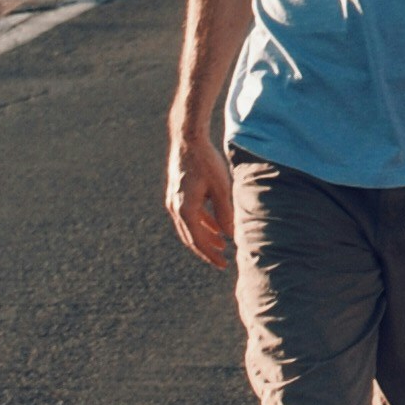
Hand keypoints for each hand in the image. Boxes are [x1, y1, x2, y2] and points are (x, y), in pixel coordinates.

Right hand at [166, 129, 236, 268]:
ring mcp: (174, 201)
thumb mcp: (221, 187)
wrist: (187, 140)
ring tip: (221, 244)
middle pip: (190, 237)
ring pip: (189, 227)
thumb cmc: (206, 162)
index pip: (198, 241)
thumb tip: (230, 234)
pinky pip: (189, 215)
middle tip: (222, 260)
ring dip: (205, 236)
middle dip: (206, 250)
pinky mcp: (177, 193)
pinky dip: (201, 223)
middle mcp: (175, 208)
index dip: (210, 254)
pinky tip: (215, 226)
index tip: (223, 264)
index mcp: (185, 209)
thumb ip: (225, 212)